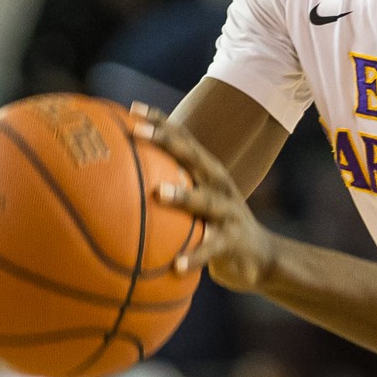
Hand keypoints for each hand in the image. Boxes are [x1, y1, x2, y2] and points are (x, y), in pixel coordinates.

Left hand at [131, 104, 276, 291]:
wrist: (258, 256)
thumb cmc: (213, 227)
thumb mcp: (194, 205)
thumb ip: (167, 190)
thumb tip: (117, 188)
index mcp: (207, 172)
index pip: (183, 139)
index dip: (160, 121)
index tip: (132, 110)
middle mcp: (219, 184)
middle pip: (193, 156)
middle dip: (166, 141)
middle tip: (138, 133)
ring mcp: (228, 211)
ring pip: (204, 199)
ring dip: (182, 195)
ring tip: (159, 193)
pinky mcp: (232, 241)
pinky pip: (210, 249)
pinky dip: (194, 257)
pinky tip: (176, 266)